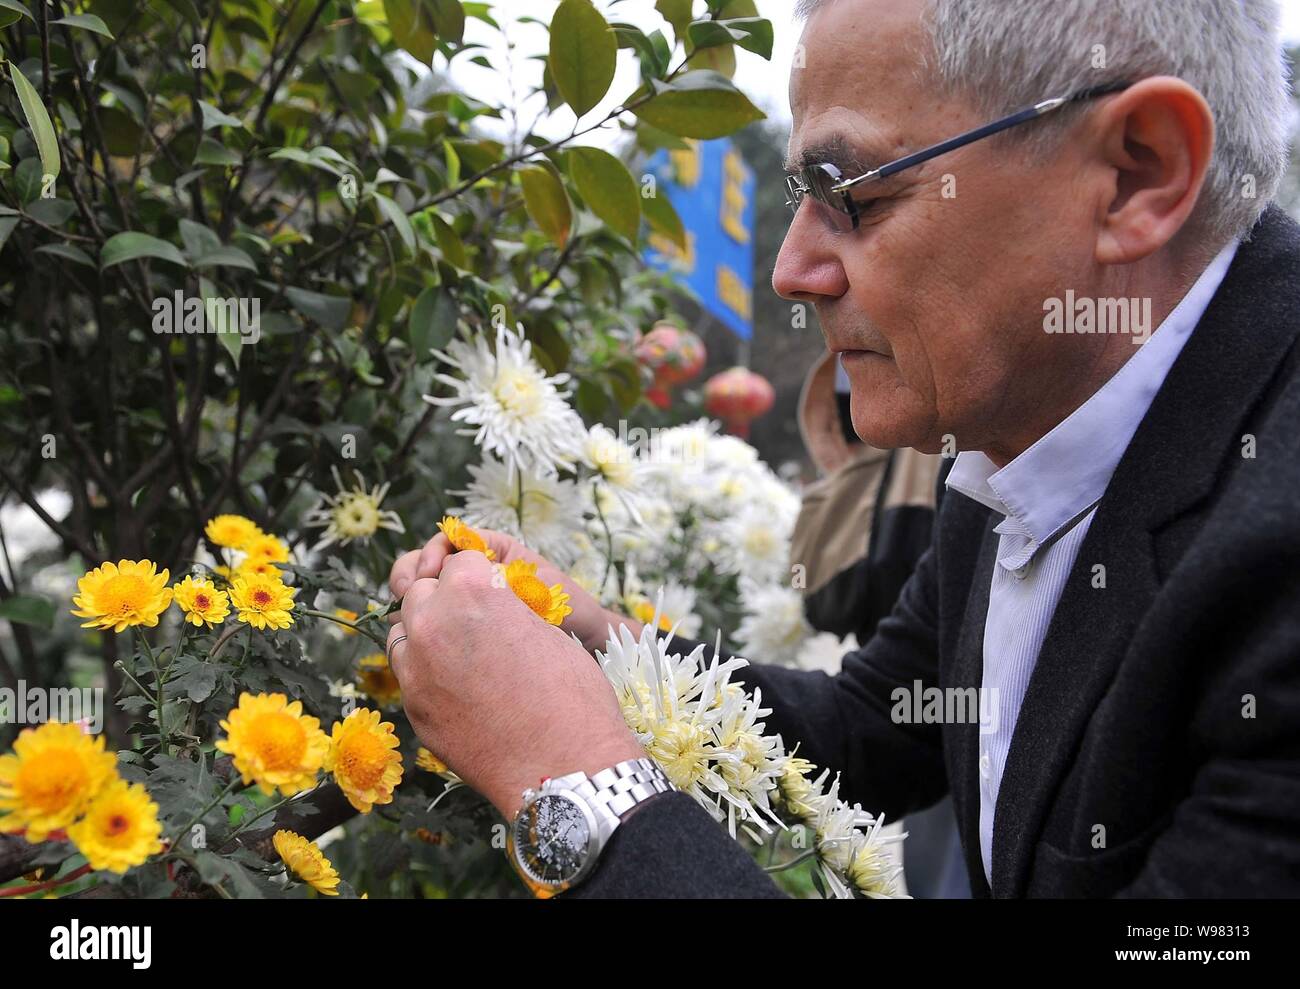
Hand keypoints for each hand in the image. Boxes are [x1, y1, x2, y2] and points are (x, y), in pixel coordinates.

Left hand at [385, 549, 645, 818]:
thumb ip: (505, 606)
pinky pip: (408, 672)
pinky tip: (458, 684)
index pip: (459, 560)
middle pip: (422, 590)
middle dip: (447, 598)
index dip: (481, 574)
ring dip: (429, 632)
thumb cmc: (572, 696)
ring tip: (464, 652)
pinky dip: (426, 669)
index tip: (496, 592)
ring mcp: (415, 668)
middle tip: (479, 622)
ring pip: (404, 630)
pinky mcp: (412, 708)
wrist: (564, 769)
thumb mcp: (546, 628)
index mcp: (472, 589)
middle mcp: (432, 622)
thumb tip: (489, 604)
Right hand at [389, 526, 636, 653]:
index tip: (432, 572)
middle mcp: (475, 570)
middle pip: (427, 562)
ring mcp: (467, 599)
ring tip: (405, 614)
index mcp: (492, 550)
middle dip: (412, 573)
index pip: (448, 540)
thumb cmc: (568, 605)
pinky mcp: (463, 626)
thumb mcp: (538, 584)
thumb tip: (460, 567)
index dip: (432, 553)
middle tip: (408, 592)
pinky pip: (434, 620)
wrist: (583, 641)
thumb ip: (502, 575)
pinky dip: (423, 624)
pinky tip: (417, 639)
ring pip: (425, 592)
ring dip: (412, 599)